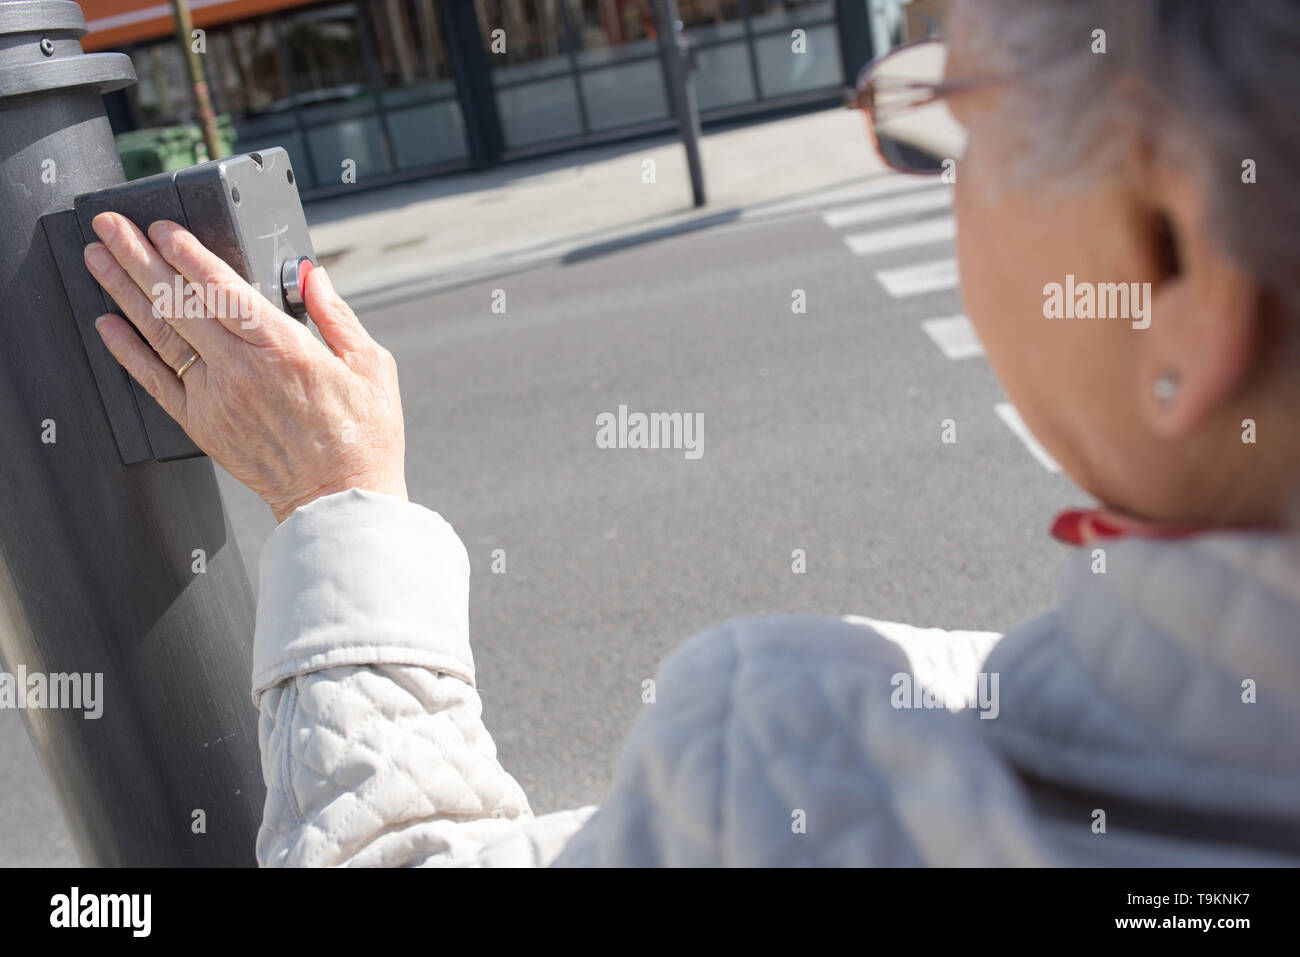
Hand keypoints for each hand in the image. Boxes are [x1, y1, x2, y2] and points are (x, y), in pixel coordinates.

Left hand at [84, 213, 407, 521]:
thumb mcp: (371, 366)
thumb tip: (311, 275)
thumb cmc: (363, 437)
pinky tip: (106, 324)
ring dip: (123, 291)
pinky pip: (154, 382)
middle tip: (110, 226)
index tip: (162, 228)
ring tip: (97, 259)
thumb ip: (336, 315)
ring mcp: (215, 398)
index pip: (220, 288)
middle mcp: (240, 369)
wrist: (338, 499)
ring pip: (158, 334)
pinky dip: (126, 351)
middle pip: (178, 301)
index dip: (185, 253)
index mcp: (284, 348)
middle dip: (139, 257)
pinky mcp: (201, 425)